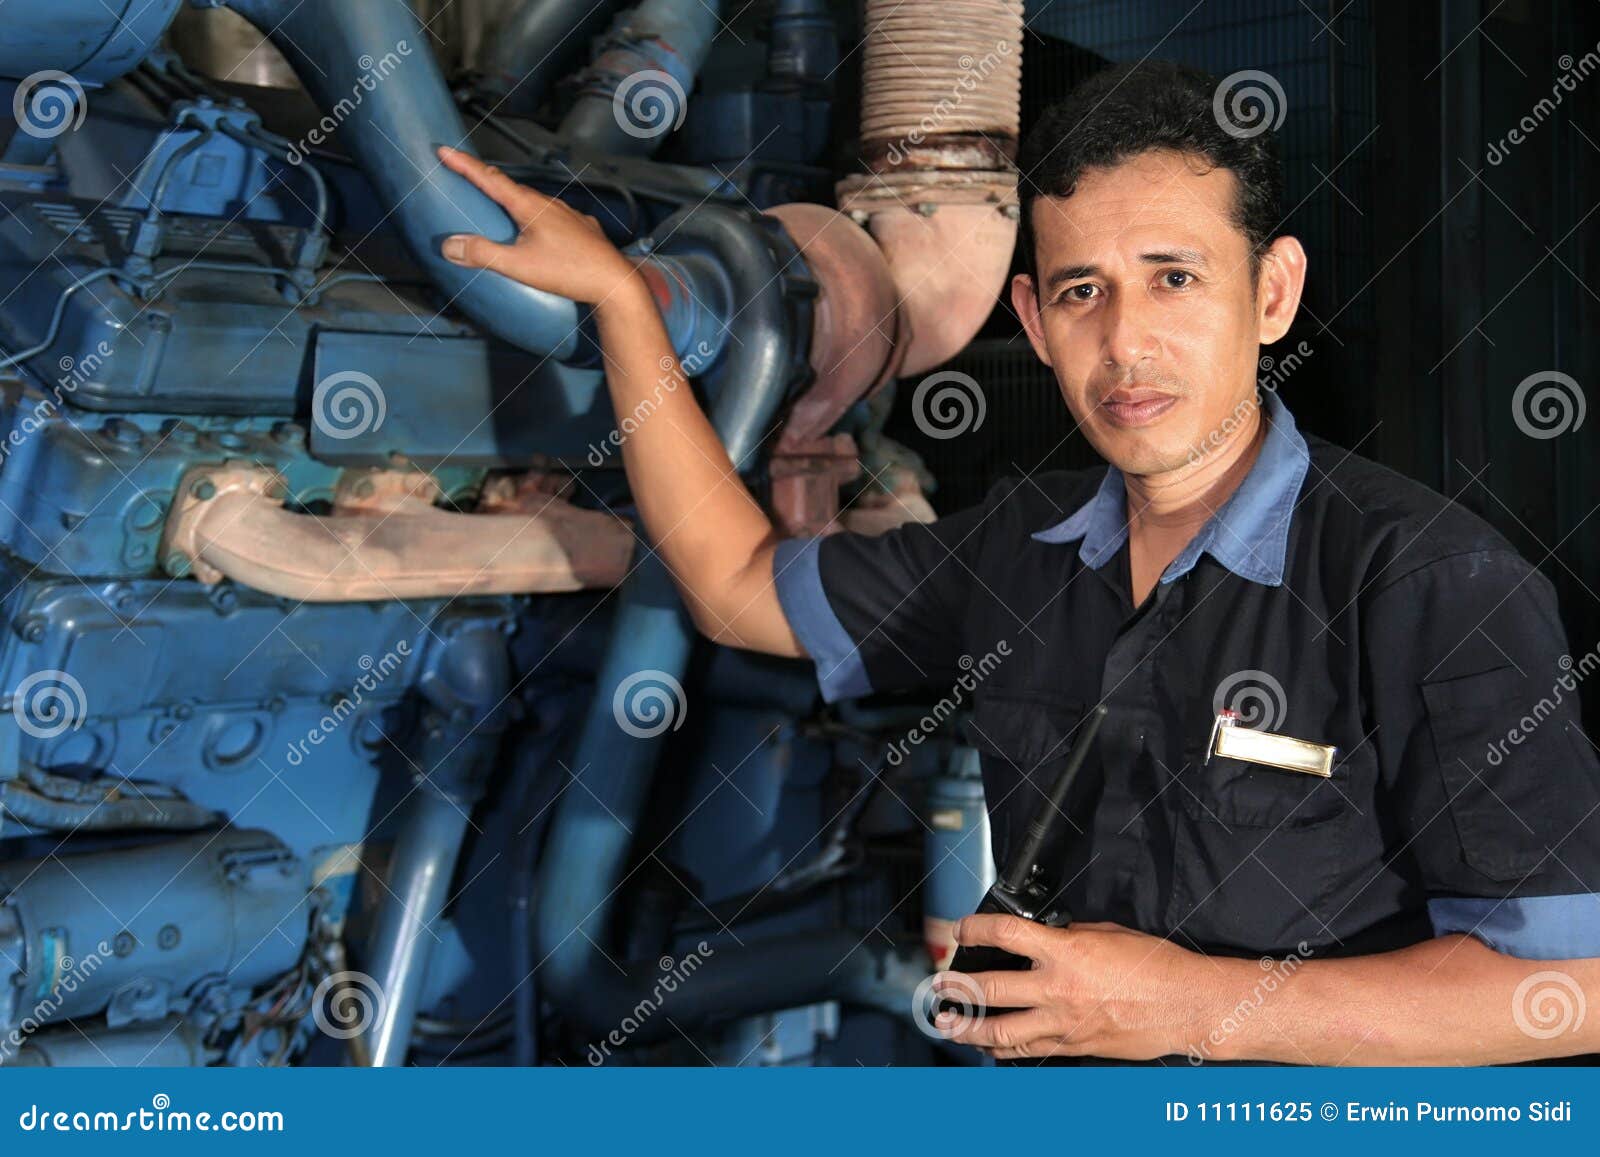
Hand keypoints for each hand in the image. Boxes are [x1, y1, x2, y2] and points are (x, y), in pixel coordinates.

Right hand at [435, 145, 640, 304]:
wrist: (614, 282)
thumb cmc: (571, 272)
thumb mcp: (519, 265)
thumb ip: (483, 254)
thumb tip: (449, 246)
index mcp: (530, 206)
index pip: (490, 179)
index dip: (464, 164)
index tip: (445, 150)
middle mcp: (550, 204)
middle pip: (510, 186)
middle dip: (485, 178)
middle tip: (465, 173)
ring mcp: (568, 214)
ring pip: (534, 200)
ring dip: (512, 198)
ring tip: (499, 203)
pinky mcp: (581, 228)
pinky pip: (553, 215)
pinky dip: (536, 215)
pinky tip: (538, 229)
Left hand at [932, 915, 1211, 1060]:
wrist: (1186, 1005)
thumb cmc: (1156, 965)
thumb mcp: (1107, 934)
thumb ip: (1069, 936)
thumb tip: (1048, 938)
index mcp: (1065, 951)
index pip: (1005, 934)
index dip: (974, 929)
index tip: (960, 929)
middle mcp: (1058, 987)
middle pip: (990, 988)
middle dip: (957, 987)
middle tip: (939, 986)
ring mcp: (1064, 1022)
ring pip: (1001, 1030)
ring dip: (968, 1028)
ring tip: (948, 1024)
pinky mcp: (1075, 1046)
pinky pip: (1029, 1050)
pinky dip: (1004, 1048)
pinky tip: (989, 1045)